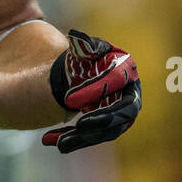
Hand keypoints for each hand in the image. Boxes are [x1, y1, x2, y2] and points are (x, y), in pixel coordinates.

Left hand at [42, 29, 139, 152]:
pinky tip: (51, 141)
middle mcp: (130, 98)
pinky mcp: (106, 128)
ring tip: (58, 144)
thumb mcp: (88, 48)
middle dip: (97, 123)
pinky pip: (92, 136)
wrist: (85, 72)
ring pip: (104, 132)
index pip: (116, 85)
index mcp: (128, 74)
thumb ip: (86, 45)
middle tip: (78, 127)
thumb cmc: (91, 57)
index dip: (95, 92)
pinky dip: (72, 139)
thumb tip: (76, 37)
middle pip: (118, 116)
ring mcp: (120, 116)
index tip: (69, 100)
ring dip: (81, 139)